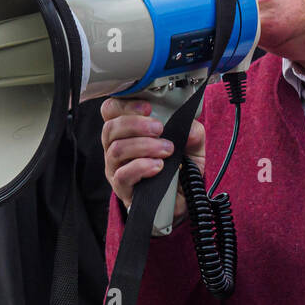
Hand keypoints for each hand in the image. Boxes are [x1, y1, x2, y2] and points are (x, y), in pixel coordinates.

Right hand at [101, 97, 205, 223]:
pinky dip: (141, 167)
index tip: (147, 107)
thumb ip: (194, 135)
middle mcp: (117, 148)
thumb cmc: (180, 168)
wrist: (182, 200)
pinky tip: (158, 166)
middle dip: (136, 124)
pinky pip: (123, 175)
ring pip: (116, 150)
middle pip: (110, 129)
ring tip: (166, 150)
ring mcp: (117, 169)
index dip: (124, 105)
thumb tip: (190, 129)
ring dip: (144, 145)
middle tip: (159, 128)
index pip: (112, 111)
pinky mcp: (123, 189)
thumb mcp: (192, 147)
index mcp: (128, 132)